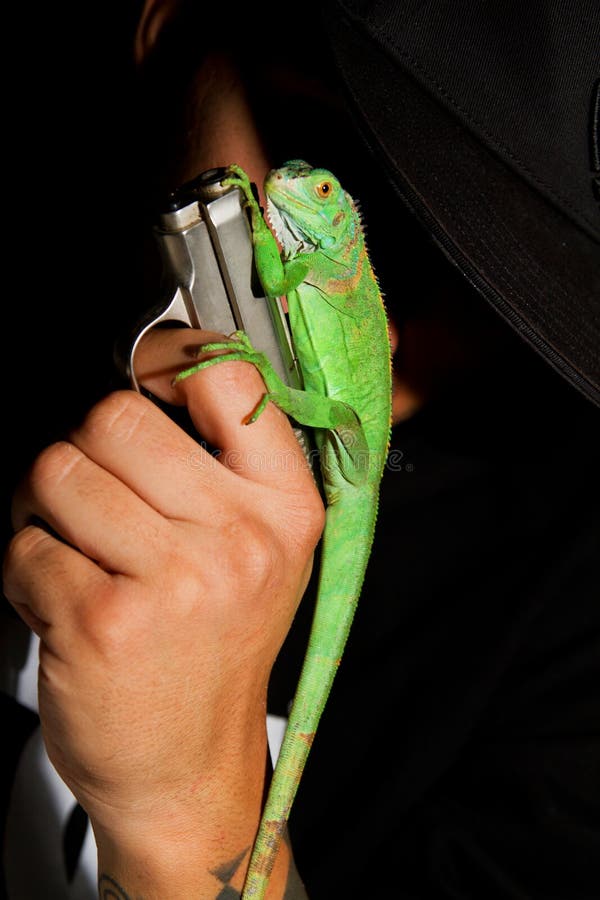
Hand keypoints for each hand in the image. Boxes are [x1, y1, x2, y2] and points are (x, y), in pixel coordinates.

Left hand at [3, 329, 323, 896]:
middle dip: (82, 450)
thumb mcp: (259, 554)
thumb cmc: (216, 651)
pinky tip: (60, 601)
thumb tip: (153, 374)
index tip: (140, 380)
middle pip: (116, 417)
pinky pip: (25, 545)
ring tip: (74, 549)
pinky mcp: (103, 621)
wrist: (189, 770)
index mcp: (285, 509)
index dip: (166, 361)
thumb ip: (225, 466)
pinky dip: (26, 567)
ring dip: (44, 506)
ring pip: (57, 470)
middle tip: (88, 497)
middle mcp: (239, 539)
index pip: (228, 379)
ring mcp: (174, 581)